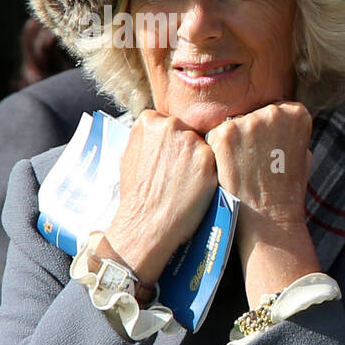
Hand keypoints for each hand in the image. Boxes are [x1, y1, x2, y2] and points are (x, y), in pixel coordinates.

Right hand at [105, 110, 217, 284]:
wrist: (147, 223)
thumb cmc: (137, 194)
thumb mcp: (130, 156)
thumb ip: (147, 138)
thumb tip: (158, 131)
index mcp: (149, 121)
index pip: (170, 122)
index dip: (172, 142)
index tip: (170, 157)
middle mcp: (171, 125)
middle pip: (188, 130)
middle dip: (187, 148)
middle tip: (181, 171)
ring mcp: (191, 141)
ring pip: (203, 144)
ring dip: (200, 159)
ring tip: (188, 181)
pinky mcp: (208, 158)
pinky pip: (215, 160)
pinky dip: (210, 172)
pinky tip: (199, 186)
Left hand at [204, 101, 318, 304]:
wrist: (269, 219)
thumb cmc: (286, 190)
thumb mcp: (302, 154)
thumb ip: (289, 131)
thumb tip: (274, 119)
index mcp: (297, 113)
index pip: (275, 109)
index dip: (268, 132)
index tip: (269, 153)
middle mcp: (274, 112)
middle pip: (253, 114)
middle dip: (249, 133)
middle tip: (251, 162)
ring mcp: (249, 121)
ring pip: (233, 123)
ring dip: (232, 141)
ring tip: (241, 168)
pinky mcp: (224, 134)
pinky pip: (215, 135)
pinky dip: (217, 151)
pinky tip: (227, 168)